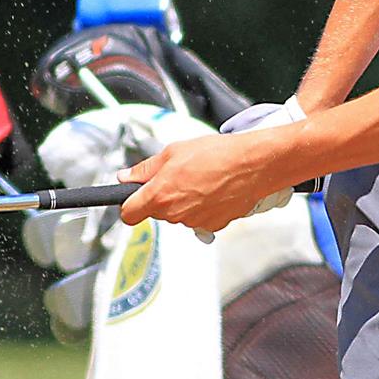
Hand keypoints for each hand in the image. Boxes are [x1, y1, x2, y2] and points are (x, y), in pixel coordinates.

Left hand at [117, 131, 292, 235]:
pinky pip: (198, 219)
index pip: (129, 214)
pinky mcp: (212, 226)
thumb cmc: (217, 154)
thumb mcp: (173, 151)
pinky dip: (202, 207)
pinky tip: (213, 190)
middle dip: (161, 196)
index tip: (132, 197)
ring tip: (200, 179)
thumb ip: (145, 168)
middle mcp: (175, 214)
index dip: (128, 204)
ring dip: (183, 201)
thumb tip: (126, 176)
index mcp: (159, 195)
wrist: (253, 165)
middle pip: (156, 212)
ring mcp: (194, 223)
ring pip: (178, 215)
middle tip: (178, 175)